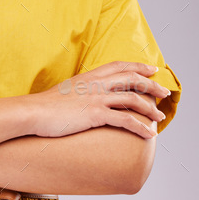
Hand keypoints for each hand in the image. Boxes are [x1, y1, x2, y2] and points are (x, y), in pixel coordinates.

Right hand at [25, 61, 170, 138]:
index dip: (137, 66)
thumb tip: (87, 95)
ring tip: (160, 117)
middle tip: (164, 92)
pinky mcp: (94, 114)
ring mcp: (96, 98)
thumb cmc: (46, 105)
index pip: (119, 65)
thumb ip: (80, 89)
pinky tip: (148, 134)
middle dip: (151, 85)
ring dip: (150, 109)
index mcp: (89, 76)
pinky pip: (124, 120)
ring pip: (132, 98)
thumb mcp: (66, 90)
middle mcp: (95, 84)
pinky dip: (140, 127)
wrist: (33, 112)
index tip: (151, 68)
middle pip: (131, 79)